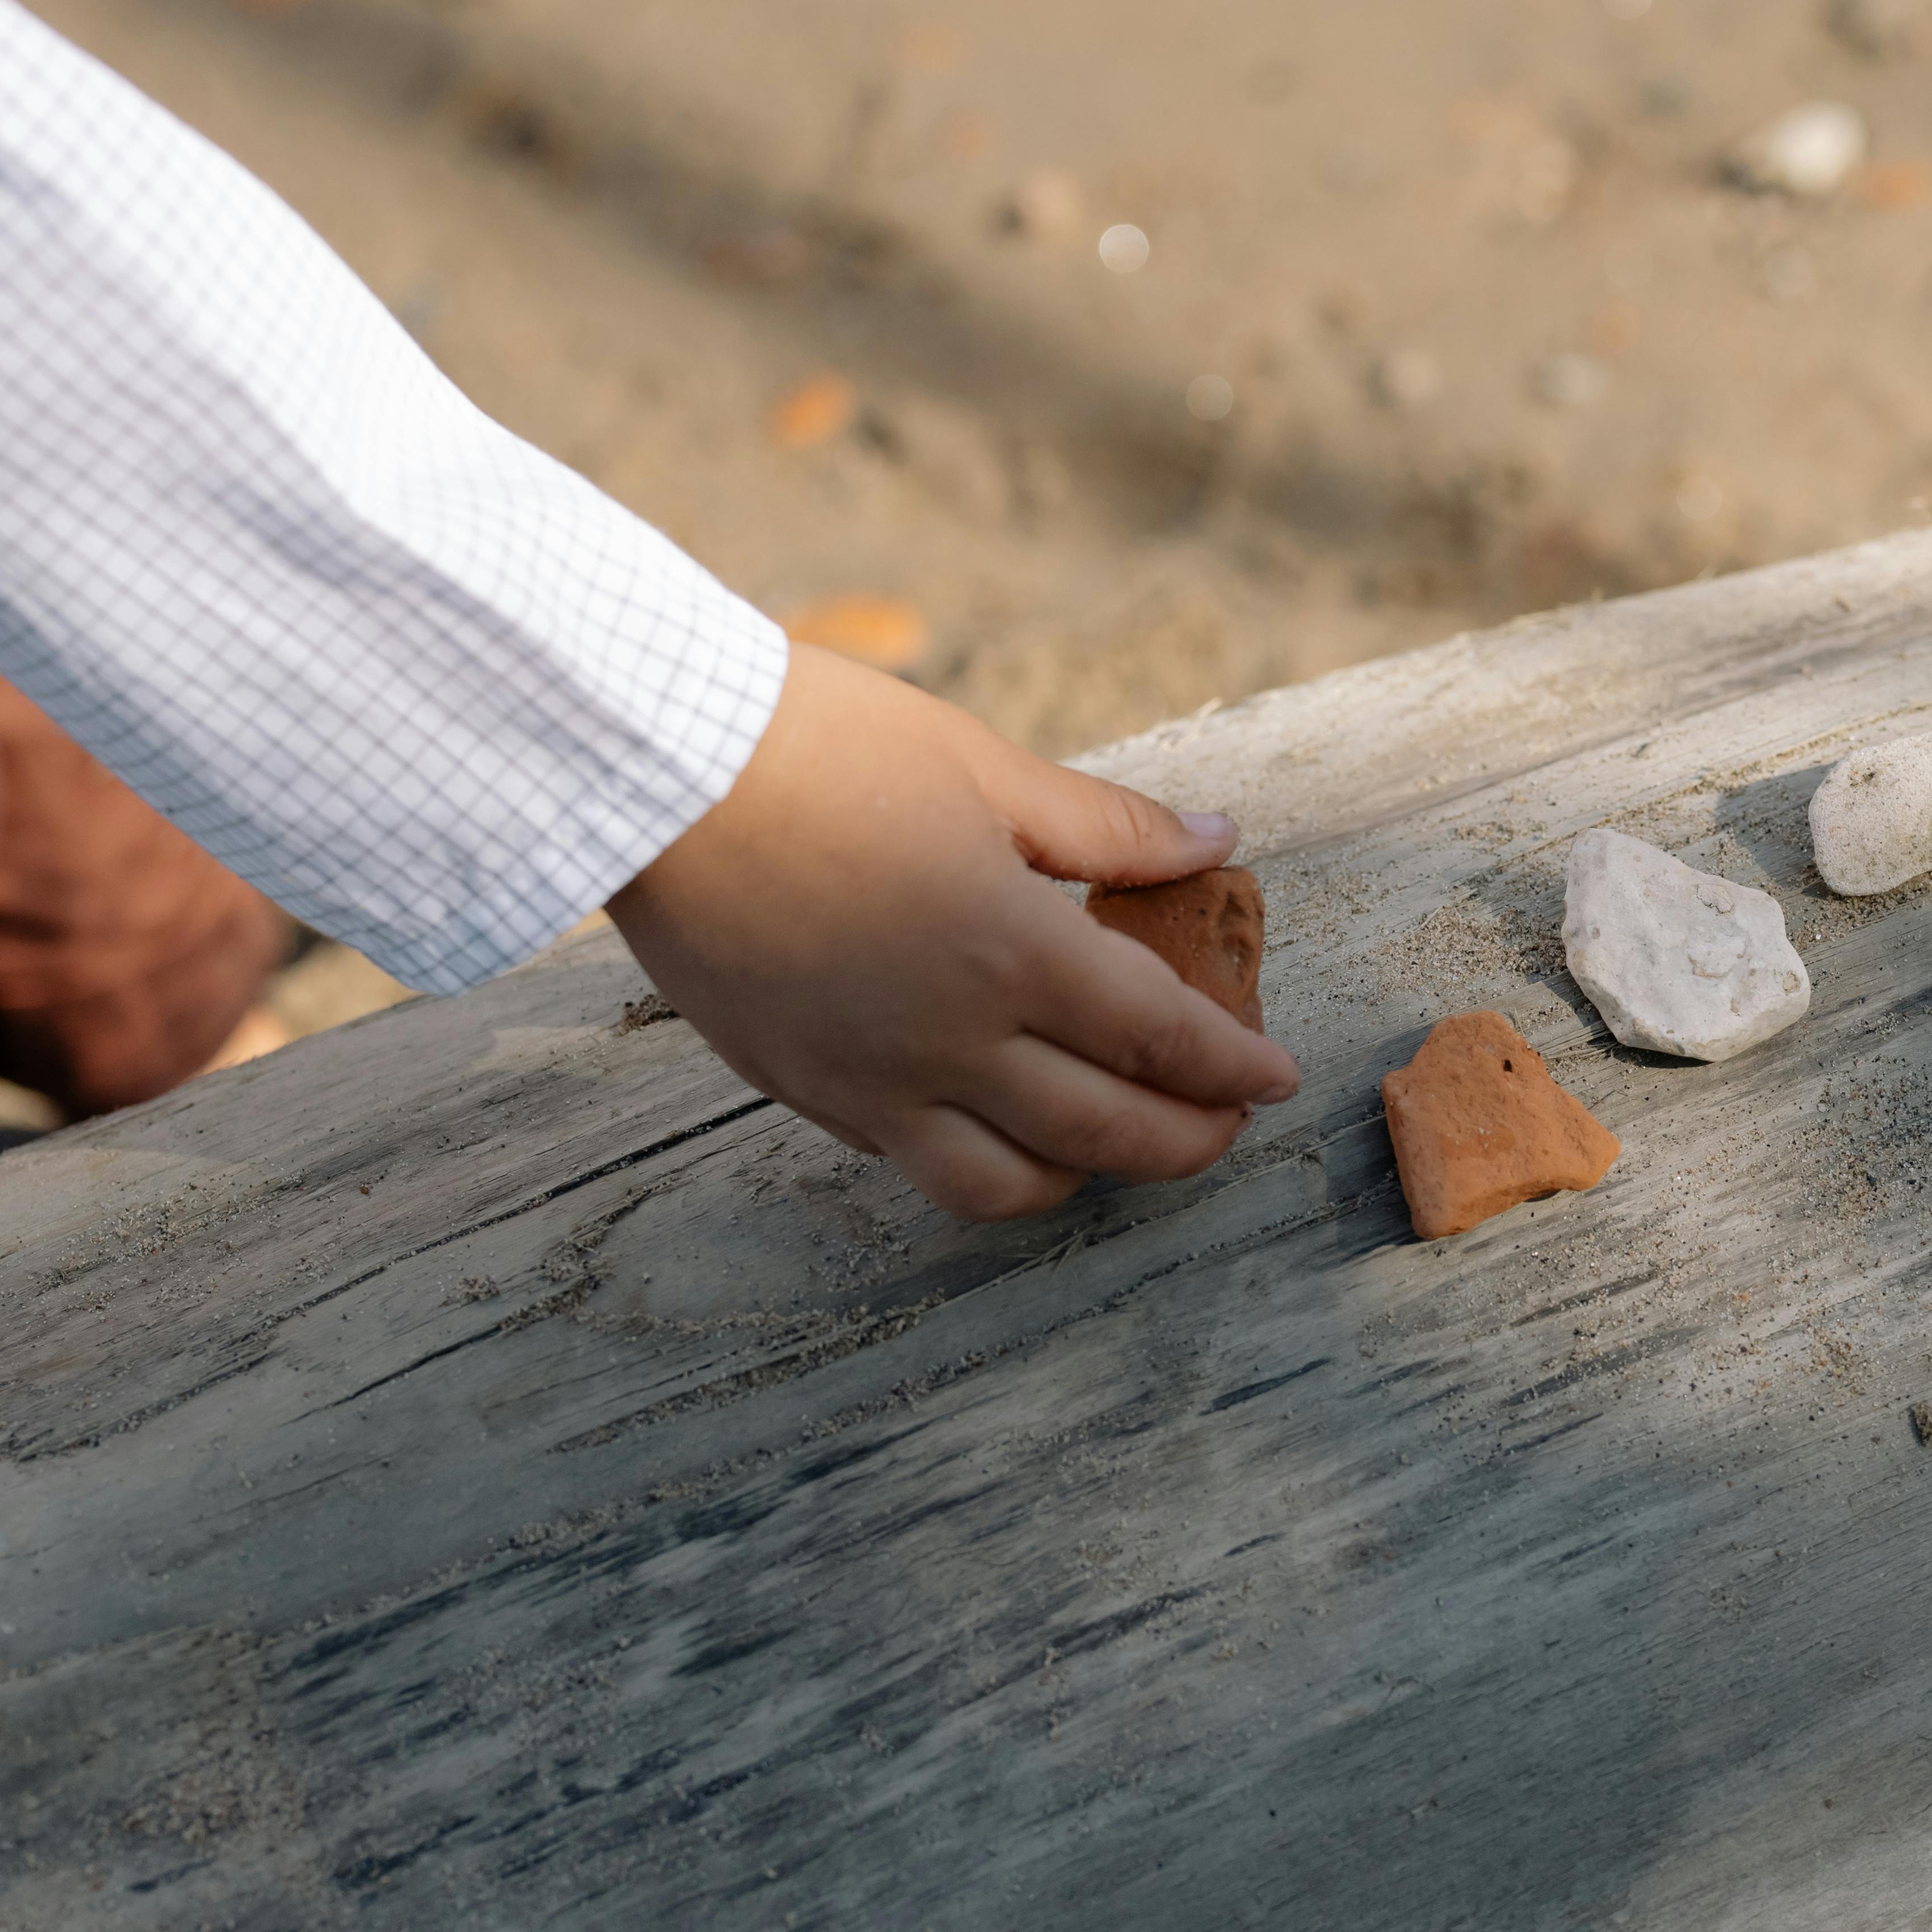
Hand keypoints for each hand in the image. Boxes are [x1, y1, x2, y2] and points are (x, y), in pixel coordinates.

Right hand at [607, 645, 1300, 1219]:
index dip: (1232, 1068)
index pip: (1161, 1039)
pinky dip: (976, 1158)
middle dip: (1185, 1141)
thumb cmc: (822, 746)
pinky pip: (910, 1159)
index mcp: (1013, 950)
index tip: (1276, 1079)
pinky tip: (995, 1119)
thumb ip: (1109, 827)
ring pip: (1004, 1184)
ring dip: (1079, 1175)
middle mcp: (950, 1039)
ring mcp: (870, 1080)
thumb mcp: (984, 766)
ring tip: (1110, 1140)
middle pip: (1103, 1132)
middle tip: (1222, 1128)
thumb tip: (1217, 839)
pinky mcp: (802, 1089)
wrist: (654, 773)